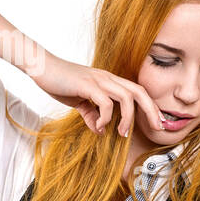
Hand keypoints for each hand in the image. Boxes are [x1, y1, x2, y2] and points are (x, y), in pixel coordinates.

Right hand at [34, 51, 163, 138]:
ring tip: (122, 133)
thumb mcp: (80, 103)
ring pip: (126, 98)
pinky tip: (97, 126)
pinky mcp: (87, 84)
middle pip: (139, 92)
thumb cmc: (60, 83)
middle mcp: (107, 78)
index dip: (151, 106)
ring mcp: (98, 80)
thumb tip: (99, 131)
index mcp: (109, 81)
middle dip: (152, 111)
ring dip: (128, 118)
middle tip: (157, 128)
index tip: (159, 122)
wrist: (40, 67)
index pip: (138, 92)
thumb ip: (91, 116)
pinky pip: (105, 103)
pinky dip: (105, 119)